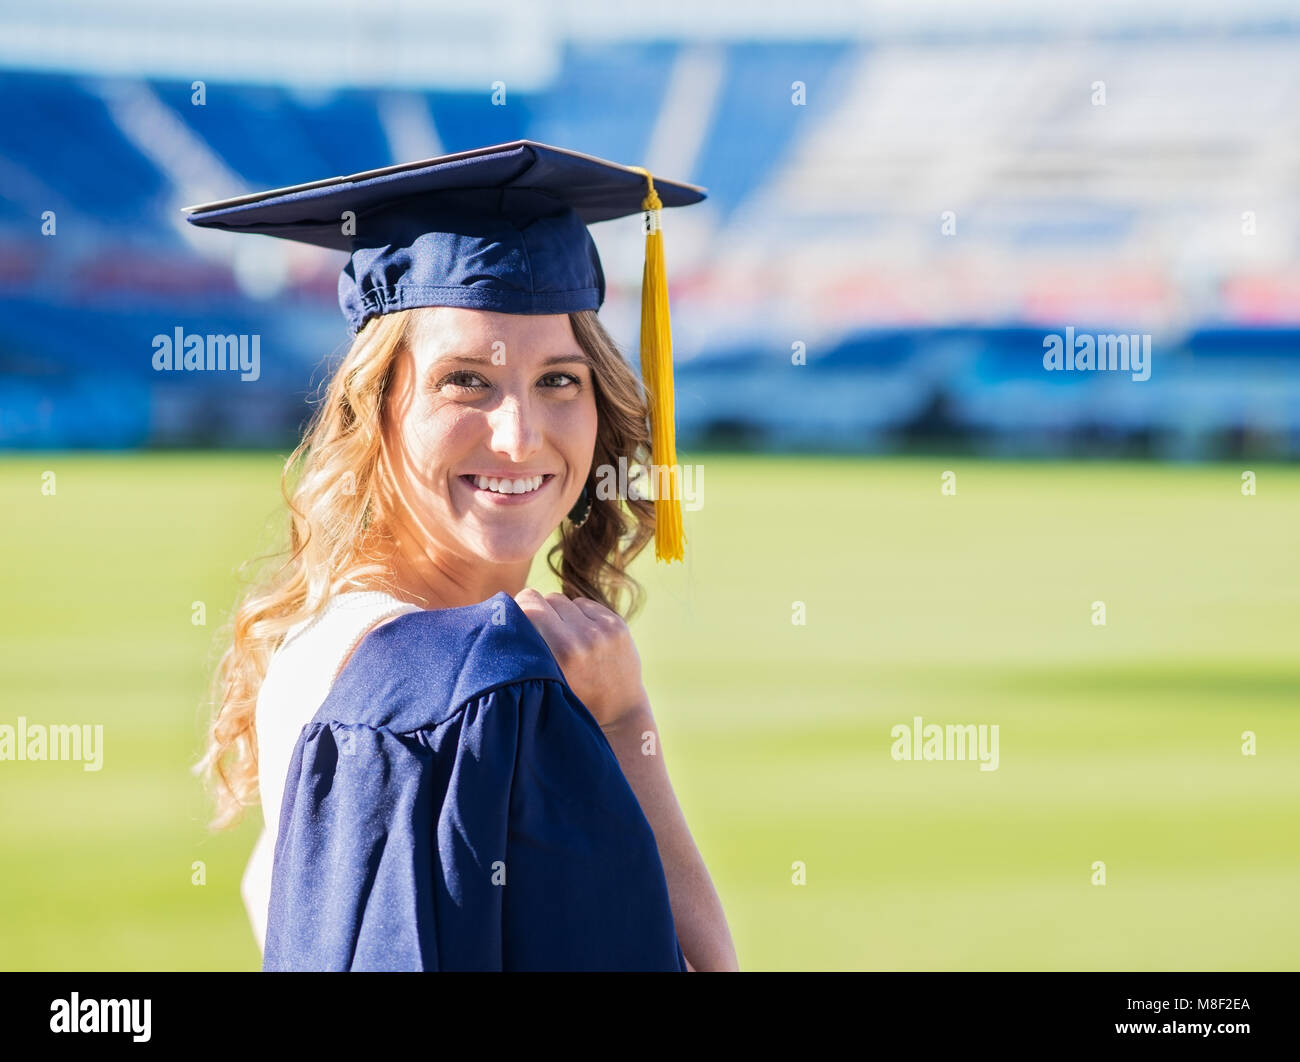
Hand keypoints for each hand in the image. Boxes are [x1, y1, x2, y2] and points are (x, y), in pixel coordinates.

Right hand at [514, 588, 649, 729]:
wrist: (619, 714)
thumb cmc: (568, 702)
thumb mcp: (541, 686)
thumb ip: (524, 654)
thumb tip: (499, 615)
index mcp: (561, 653)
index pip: (530, 606)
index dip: (518, 610)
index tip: (516, 622)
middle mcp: (583, 638)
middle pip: (546, 599)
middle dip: (539, 612)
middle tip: (539, 633)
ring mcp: (603, 630)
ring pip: (564, 601)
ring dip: (558, 614)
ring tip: (561, 640)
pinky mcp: (617, 625)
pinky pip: (583, 604)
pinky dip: (577, 616)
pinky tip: (580, 638)